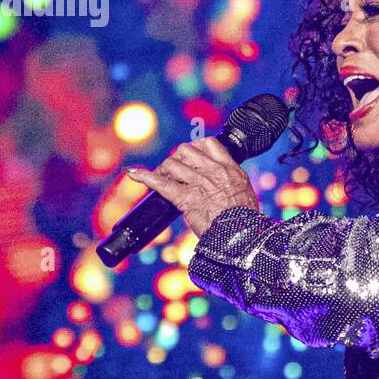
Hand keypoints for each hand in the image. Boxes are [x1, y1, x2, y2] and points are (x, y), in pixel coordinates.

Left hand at [124, 138, 259, 236]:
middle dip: (177, 158)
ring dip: (164, 170)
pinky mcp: (185, 198)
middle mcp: (214, 171)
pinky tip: (133, 173)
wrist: (241, 234)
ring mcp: (199, 183)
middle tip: (174, 171)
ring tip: (162, 179)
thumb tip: (222, 187)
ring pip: (173, 163)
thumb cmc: (244, 220)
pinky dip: (144, 176)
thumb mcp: (245, 193)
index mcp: (230, 169)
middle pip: (186, 150)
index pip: (209, 144)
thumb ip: (232, 184)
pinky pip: (160, 183)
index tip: (191, 156)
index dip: (196, 147)